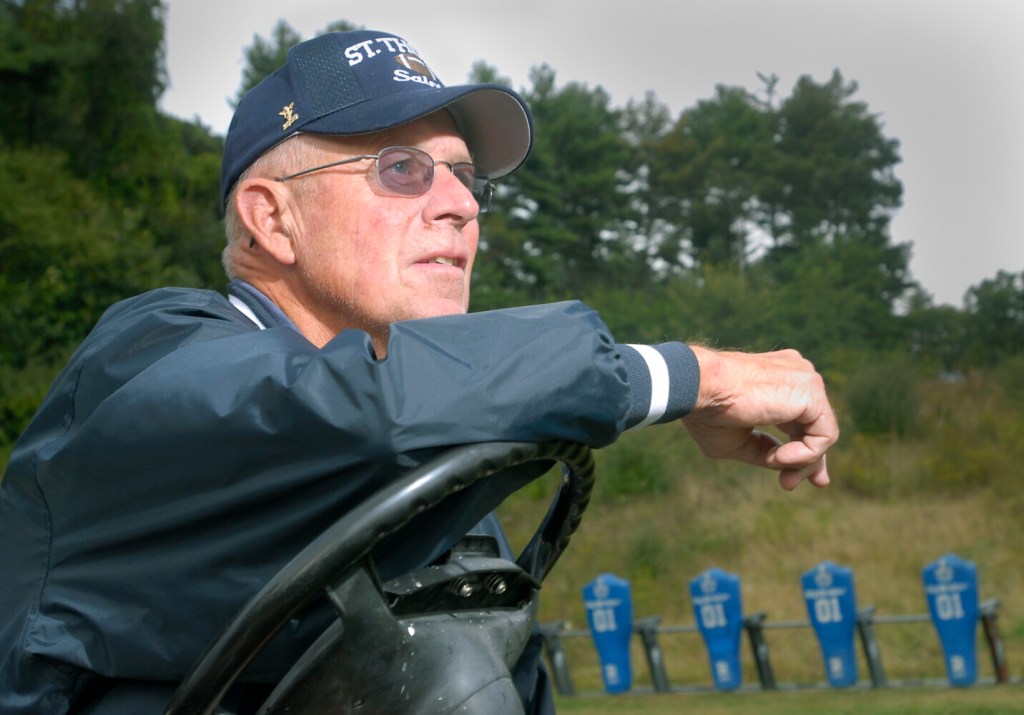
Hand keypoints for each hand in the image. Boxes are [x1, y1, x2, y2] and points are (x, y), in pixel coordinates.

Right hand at [682, 346, 837, 489]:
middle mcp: (797, 375)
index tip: (793, 476)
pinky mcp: (811, 393)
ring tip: (772, 464)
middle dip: (809, 461)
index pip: (803, 418)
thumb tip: (788, 467)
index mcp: (779, 379)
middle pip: (816, 426)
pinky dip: (806, 455)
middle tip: (788, 484)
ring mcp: (806, 381)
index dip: (805, 448)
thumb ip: (766, 449)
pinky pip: (825, 436)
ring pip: (823, 434)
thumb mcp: (738, 440)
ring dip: (801, 461)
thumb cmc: (707, 411)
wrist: (698, 387)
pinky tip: (779, 457)